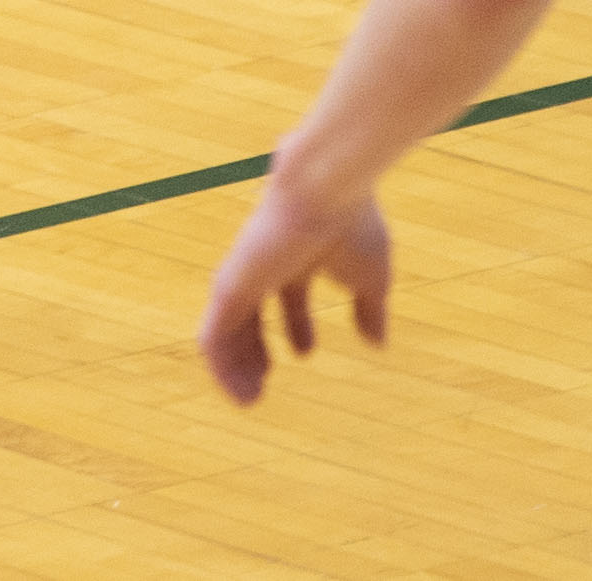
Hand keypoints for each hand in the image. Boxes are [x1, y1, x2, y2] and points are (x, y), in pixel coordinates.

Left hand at [198, 167, 392, 406]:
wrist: (324, 194)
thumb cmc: (351, 226)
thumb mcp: (372, 276)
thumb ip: (370, 308)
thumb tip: (377, 343)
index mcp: (298, 256)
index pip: (289, 295)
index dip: (296, 326)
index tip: (305, 354)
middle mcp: (266, 265)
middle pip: (250, 313)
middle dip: (255, 349)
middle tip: (263, 382)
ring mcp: (244, 276)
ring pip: (228, 330)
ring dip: (236, 366)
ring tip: (250, 399)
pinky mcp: (228, 287)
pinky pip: (213, 337)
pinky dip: (222, 368)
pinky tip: (239, 393)